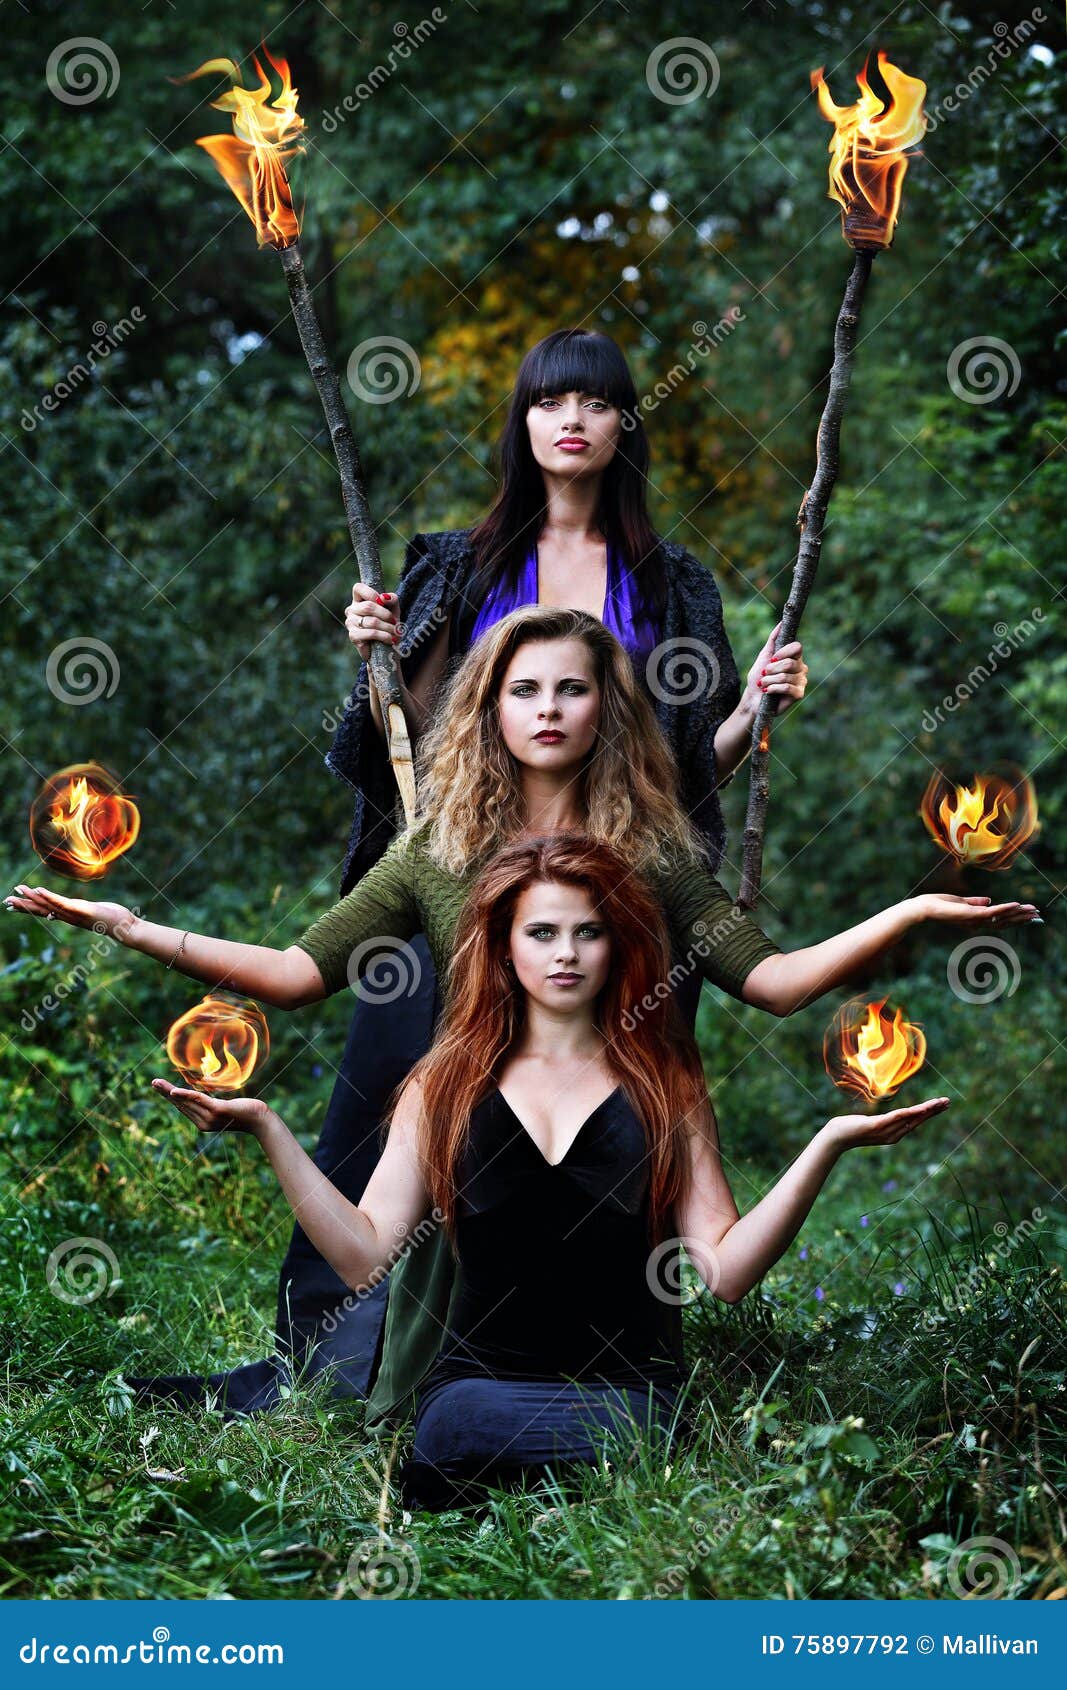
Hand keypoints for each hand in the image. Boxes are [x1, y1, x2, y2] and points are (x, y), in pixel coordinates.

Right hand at [4, 883, 137, 941]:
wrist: (126, 929)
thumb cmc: (111, 919)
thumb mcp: (90, 913)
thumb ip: (77, 911)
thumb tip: (64, 910)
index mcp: (69, 916)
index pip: (44, 912)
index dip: (28, 908)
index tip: (13, 905)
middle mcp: (69, 917)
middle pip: (42, 910)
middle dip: (24, 906)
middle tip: (6, 901)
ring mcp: (75, 915)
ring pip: (49, 906)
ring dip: (33, 898)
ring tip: (18, 891)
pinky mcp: (83, 911)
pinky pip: (63, 903)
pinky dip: (50, 897)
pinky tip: (39, 890)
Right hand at [151, 1077, 274, 1135]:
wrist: (260, 1120)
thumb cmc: (246, 1112)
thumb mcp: (225, 1109)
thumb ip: (213, 1106)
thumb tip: (206, 1099)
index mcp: (202, 1122)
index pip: (183, 1108)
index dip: (170, 1097)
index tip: (160, 1088)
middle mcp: (203, 1122)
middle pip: (180, 1104)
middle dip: (165, 1093)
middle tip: (152, 1082)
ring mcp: (209, 1117)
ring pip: (186, 1102)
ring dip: (170, 1091)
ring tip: (158, 1083)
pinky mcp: (217, 1110)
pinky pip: (198, 1101)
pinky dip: (185, 1095)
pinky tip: (174, 1091)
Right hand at [345, 583, 399, 661]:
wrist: (387, 648)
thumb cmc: (389, 625)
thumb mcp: (394, 609)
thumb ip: (392, 599)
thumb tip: (383, 597)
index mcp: (359, 600)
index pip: (358, 588)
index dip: (371, 593)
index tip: (382, 602)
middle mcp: (352, 610)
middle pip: (368, 606)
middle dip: (386, 615)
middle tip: (395, 622)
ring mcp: (350, 623)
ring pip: (372, 621)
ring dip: (388, 627)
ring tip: (395, 632)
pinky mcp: (353, 636)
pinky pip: (371, 633)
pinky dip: (384, 636)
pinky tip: (391, 640)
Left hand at [744, 620, 807, 717]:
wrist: (753, 698)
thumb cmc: (758, 677)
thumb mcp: (764, 655)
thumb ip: (773, 639)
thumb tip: (781, 623)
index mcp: (795, 657)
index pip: (797, 647)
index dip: (783, 652)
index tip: (772, 659)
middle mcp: (801, 668)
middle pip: (789, 662)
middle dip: (771, 669)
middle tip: (764, 674)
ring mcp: (802, 681)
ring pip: (786, 676)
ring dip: (769, 680)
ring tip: (764, 684)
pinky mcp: (799, 694)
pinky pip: (787, 687)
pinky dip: (773, 689)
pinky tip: (768, 691)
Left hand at [822, 1093, 950, 1151]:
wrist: (835, 1138)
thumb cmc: (850, 1129)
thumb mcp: (870, 1124)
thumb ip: (881, 1122)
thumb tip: (888, 1118)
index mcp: (893, 1134)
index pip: (915, 1122)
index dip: (929, 1113)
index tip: (941, 1105)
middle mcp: (893, 1135)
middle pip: (918, 1120)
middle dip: (933, 1111)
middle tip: (948, 1102)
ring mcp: (886, 1131)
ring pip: (911, 1119)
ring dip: (926, 1110)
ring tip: (940, 1103)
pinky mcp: (877, 1126)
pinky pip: (896, 1118)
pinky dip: (909, 1113)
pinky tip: (919, 1109)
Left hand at [909, 892, 1039, 927]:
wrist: (925, 908)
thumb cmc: (940, 904)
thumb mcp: (961, 902)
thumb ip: (975, 902)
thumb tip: (988, 900)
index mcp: (977, 919)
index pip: (1000, 920)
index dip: (1014, 918)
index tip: (1028, 915)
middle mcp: (978, 922)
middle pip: (1005, 921)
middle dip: (1021, 918)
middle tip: (1038, 916)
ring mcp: (975, 919)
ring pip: (1001, 917)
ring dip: (1017, 914)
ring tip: (1032, 911)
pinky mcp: (971, 914)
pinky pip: (992, 912)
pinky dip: (1004, 908)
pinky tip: (1016, 905)